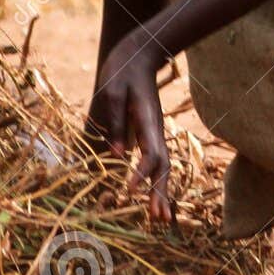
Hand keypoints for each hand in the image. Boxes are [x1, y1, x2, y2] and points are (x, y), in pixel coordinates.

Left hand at [88, 31, 175, 225]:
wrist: (137, 55)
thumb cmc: (122, 71)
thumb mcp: (111, 92)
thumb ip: (114, 123)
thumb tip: (116, 156)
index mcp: (147, 120)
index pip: (150, 152)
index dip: (140, 172)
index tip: (128, 190)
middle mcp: (154, 130)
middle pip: (162, 166)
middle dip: (160, 192)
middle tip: (158, 219)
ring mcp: (153, 133)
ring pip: (161, 167)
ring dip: (160, 192)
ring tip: (159, 219)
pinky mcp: (147, 135)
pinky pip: (153, 163)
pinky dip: (153, 182)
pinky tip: (149, 199)